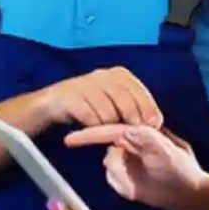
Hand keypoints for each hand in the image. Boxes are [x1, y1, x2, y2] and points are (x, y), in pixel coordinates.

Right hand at [40, 67, 161, 128]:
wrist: (54, 103)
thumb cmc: (91, 106)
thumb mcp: (114, 102)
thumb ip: (133, 107)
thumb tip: (155, 123)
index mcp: (118, 74)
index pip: (139, 91)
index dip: (148, 109)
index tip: (155, 126)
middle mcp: (103, 75)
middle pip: (125, 100)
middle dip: (132, 119)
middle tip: (134, 135)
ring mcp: (85, 84)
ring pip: (108, 111)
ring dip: (111, 126)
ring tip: (108, 133)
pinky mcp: (70, 96)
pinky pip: (90, 117)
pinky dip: (95, 127)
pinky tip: (93, 130)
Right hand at [65, 124, 208, 209]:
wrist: (191, 194)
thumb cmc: (183, 171)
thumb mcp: (168, 153)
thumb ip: (146, 141)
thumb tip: (125, 130)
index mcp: (138, 133)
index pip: (108, 130)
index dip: (88, 135)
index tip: (70, 140)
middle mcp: (128, 145)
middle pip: (107, 151)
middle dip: (119, 165)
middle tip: (146, 170)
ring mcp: (126, 162)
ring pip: (109, 167)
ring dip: (123, 177)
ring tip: (148, 181)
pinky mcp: (124, 179)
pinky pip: (113, 181)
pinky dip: (123, 186)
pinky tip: (141, 189)